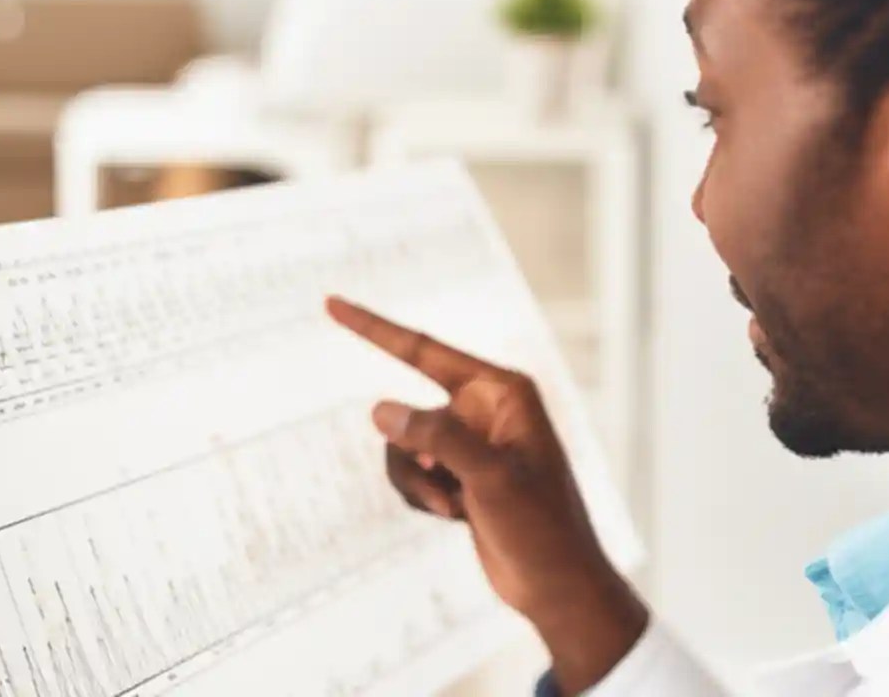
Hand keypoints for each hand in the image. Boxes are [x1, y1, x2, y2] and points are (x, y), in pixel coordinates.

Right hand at [326, 297, 647, 694]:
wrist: (556, 585)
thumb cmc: (541, 527)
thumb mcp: (489, 478)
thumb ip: (436, 437)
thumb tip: (382, 410)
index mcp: (502, 392)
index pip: (425, 351)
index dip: (374, 329)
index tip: (332, 303)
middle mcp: (485, 409)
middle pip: (407, 414)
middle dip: (414, 459)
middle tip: (447, 494)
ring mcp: (471, 442)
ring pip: (403, 448)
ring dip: (418, 484)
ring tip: (454, 508)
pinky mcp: (460, 473)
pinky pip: (412, 473)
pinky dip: (424, 497)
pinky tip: (458, 516)